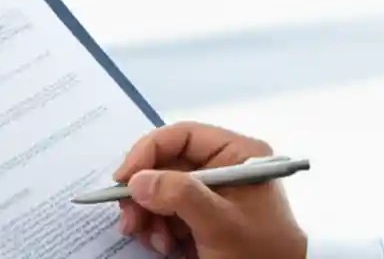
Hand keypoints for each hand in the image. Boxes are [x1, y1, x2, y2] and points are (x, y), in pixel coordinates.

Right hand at [113, 121, 307, 257]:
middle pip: (168, 165)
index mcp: (238, 154)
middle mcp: (224, 167)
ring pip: (163, 191)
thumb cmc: (260, 252)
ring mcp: (214, 193)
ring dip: (150, 215)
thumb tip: (138, 180)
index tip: (124, 178)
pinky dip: (159, 229)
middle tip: (130, 219)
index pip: (184, 136)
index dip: (149, 151)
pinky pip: (169, 213)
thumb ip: (180, 196)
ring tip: (155, 240)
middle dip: (146, 192)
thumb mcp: (220, 222)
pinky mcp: (204, 218)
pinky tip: (166, 246)